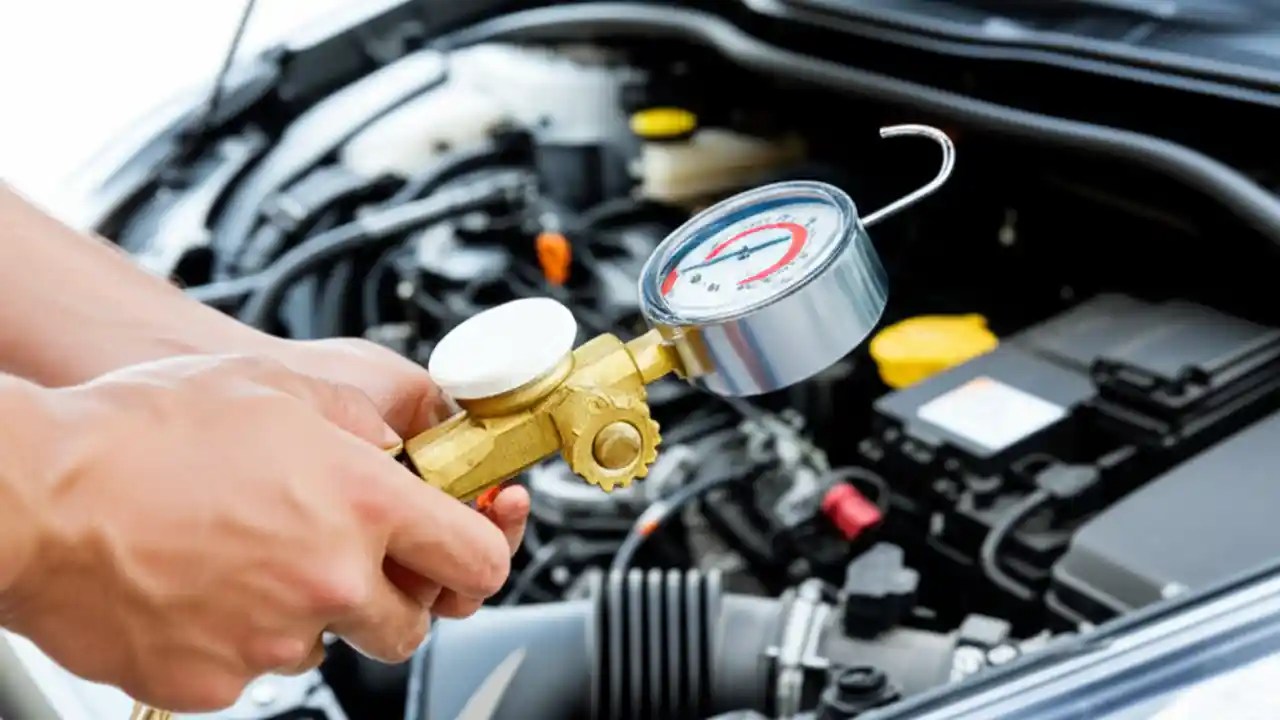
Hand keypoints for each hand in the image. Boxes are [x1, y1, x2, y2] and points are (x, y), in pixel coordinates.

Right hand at [0, 354, 513, 711]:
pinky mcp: (216, 681)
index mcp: (364, 505)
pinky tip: (205, 583)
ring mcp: (273, 640)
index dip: (481, 553)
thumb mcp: (278, 389)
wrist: (34, 496)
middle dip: (391, 595)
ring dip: (310, 611)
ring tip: (250, 554)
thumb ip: (362, 424)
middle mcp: (331, 581)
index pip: (481, 560)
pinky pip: (256, 666)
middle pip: (412, 624)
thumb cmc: (141, 432)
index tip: (467, 547)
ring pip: (328, 643)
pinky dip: (242, 634)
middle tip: (344, 556)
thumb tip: (398, 449)